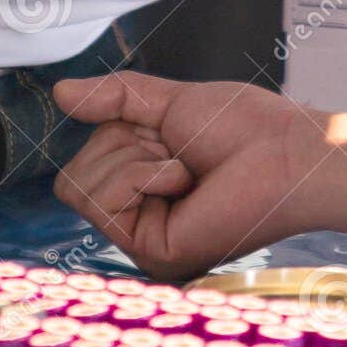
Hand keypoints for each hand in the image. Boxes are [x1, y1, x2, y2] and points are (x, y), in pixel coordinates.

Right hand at [52, 73, 325, 279]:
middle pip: (71, 178)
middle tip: (180, 151)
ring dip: (135, 160)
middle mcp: (142, 223)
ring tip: (187, 169)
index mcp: (145, 193)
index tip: (169, 133)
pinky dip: (142, 175)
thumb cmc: (247, 128)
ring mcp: (146, 243)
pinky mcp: (153, 253)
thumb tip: (59, 93)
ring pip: (79, 188)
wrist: (288, 151)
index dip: (118, 131)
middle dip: (122, 144)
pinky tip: (186, 181)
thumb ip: (115, 100)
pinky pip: (102, 201)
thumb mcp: (168, 102)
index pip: (82, 162)